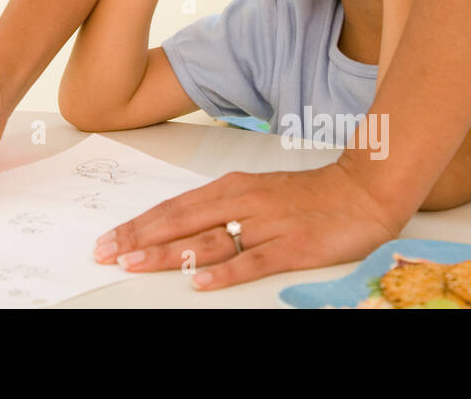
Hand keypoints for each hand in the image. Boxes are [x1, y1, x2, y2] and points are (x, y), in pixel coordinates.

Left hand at [91, 159, 404, 289]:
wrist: (363, 189)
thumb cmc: (307, 195)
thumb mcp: (255, 192)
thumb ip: (218, 208)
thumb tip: (178, 226)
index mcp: (231, 187)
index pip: (174, 207)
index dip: (139, 224)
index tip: (109, 239)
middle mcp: (243, 202)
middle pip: (182, 221)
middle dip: (141, 238)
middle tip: (107, 253)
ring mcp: (267, 224)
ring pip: (209, 240)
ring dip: (170, 253)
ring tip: (137, 263)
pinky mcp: (292, 246)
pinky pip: (253, 261)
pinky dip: (225, 273)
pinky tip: (201, 283)